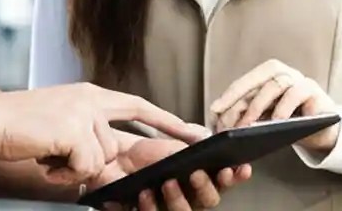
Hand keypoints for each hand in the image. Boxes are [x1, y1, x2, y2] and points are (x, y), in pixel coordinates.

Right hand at [0, 83, 200, 184]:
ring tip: (46, 154)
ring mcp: (84, 114)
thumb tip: (99, 156)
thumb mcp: (59, 117)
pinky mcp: (75, 130)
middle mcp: (91, 100)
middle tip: (56, 158)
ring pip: (98, 160)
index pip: (137, 105)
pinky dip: (64, 172)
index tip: (192, 131)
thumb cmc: (19, 125)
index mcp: (90, 94)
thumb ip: (83, 128)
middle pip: (113, 147)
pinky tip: (46, 159)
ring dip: (71, 167)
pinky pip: (85, 166)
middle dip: (87, 162)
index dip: (165, 120)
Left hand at [90, 136, 251, 209]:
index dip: (233, 177)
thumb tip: (206, 138)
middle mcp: (185, 196)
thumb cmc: (135, 155)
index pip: (221, 181)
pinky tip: (143, 194)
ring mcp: (166, 208)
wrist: (103, 160)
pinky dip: (151, 208)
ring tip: (167, 183)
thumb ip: (186, 144)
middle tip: (195, 174)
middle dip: (205, 188)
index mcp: (194, 177)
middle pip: (208, 202)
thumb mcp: (162, 145)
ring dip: (178, 200)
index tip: (239, 168)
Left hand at [209, 59, 338, 152]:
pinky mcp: (315, 92)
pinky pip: (297, 94)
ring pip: (276, 85)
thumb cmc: (290, 121)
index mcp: (268, 76)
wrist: (322, 131)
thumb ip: (247, 114)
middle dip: (241, 102)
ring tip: (250, 126)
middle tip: (230, 124)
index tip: (214, 111)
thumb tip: (219, 122)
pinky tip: (276, 121)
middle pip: (258, 81)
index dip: (229, 96)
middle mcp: (284, 73)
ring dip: (260, 105)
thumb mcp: (265, 117)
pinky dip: (285, 107)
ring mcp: (300, 80)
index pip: (245, 82)